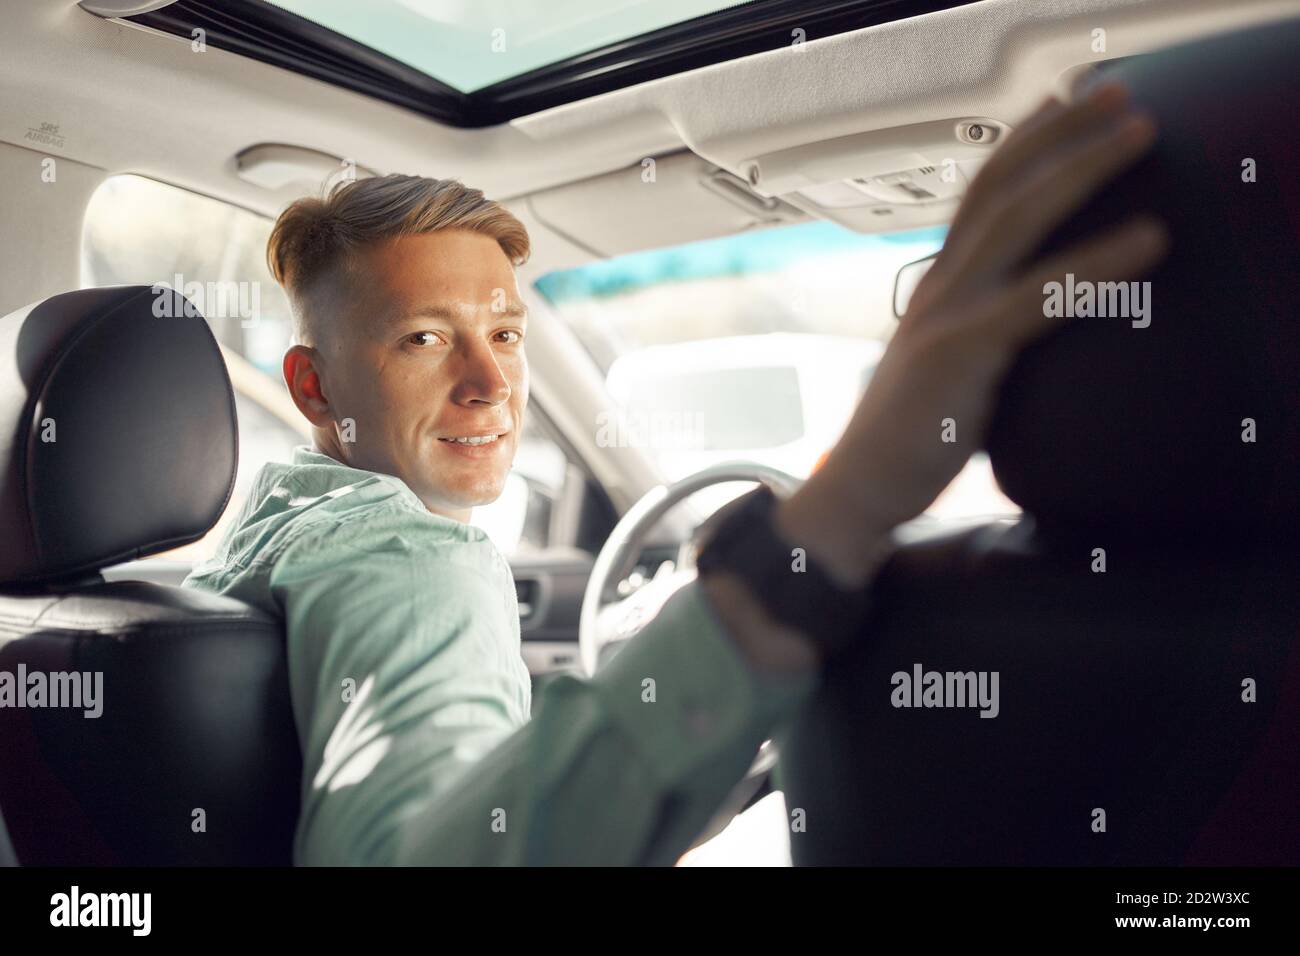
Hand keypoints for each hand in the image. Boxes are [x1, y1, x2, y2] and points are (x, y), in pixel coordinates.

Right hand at [777, 81, 1169, 587]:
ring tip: (1140, 134)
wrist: (856, 490)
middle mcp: (938, 286)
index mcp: (937, 287)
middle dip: (1062, 132)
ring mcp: (944, 314)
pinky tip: (1150, 240)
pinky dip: (1098, 263)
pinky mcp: (958, 353)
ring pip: (1015, 220)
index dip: (1022, 144)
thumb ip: (981, 336)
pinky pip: (1037, 297)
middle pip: (1000, 187)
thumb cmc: (907, 438)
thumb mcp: (948, 371)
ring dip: (1081, 168)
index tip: (1064, 104)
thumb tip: (1026, 332)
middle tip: (1118, 91)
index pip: (979, 196)